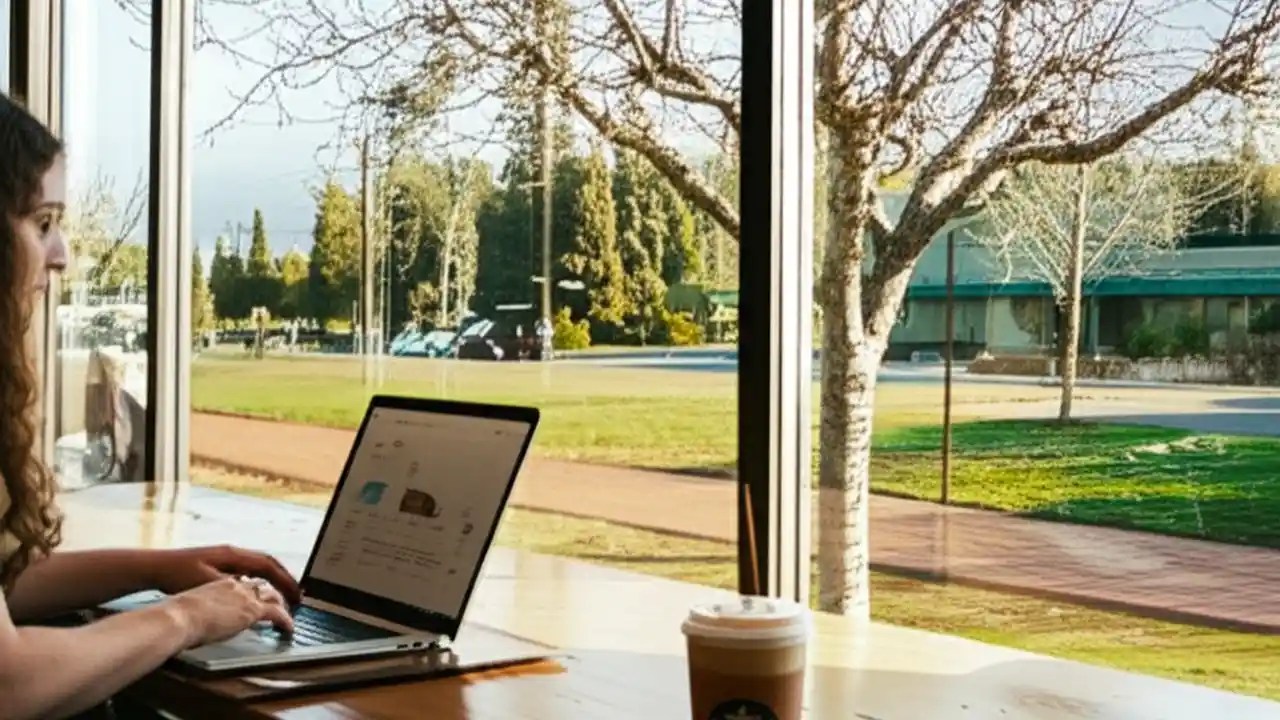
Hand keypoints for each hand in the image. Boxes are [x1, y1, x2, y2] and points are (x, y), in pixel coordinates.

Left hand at [151, 545, 300, 604]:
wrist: (155, 566)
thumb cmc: (177, 574)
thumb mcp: (207, 582)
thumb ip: (231, 585)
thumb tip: (254, 591)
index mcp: (234, 555)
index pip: (268, 566)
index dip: (286, 581)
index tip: (297, 595)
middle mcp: (234, 553)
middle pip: (268, 563)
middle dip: (285, 579)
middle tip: (298, 596)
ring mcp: (227, 557)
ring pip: (259, 567)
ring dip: (274, 579)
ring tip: (284, 595)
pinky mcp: (219, 564)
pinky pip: (248, 571)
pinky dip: (260, 580)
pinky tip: (258, 593)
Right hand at [164, 576, 293, 647]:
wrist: (179, 617)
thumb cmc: (176, 616)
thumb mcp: (190, 607)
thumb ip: (199, 610)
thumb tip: (195, 622)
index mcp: (219, 582)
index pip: (242, 583)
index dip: (251, 590)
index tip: (254, 598)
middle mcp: (235, 585)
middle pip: (261, 586)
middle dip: (272, 594)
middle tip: (279, 603)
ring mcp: (245, 596)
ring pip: (272, 596)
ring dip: (281, 605)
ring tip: (287, 615)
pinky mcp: (253, 610)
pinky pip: (277, 613)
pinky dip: (285, 620)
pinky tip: (289, 628)